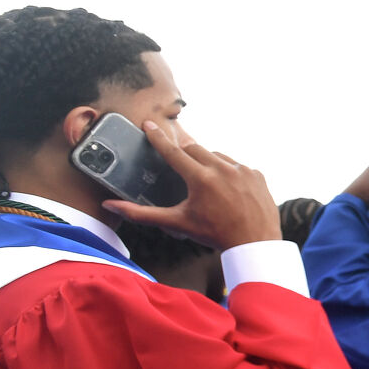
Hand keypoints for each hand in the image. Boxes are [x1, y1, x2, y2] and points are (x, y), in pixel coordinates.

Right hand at [102, 122, 279, 250]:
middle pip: (195, 149)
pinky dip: (229, 173)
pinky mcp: (257, 174)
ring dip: (208, 164)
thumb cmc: (214, 234)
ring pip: (217, 156)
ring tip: (208, 186)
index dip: (158, 138)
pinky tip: (228, 190)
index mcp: (200, 178)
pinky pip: (237, 165)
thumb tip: (111, 205)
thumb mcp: (177, 223)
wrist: (254, 243)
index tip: (149, 124)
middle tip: (182, 168)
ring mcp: (242, 170)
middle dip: (185, 155)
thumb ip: (142, 214)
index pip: (173, 151)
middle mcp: (222, 168)